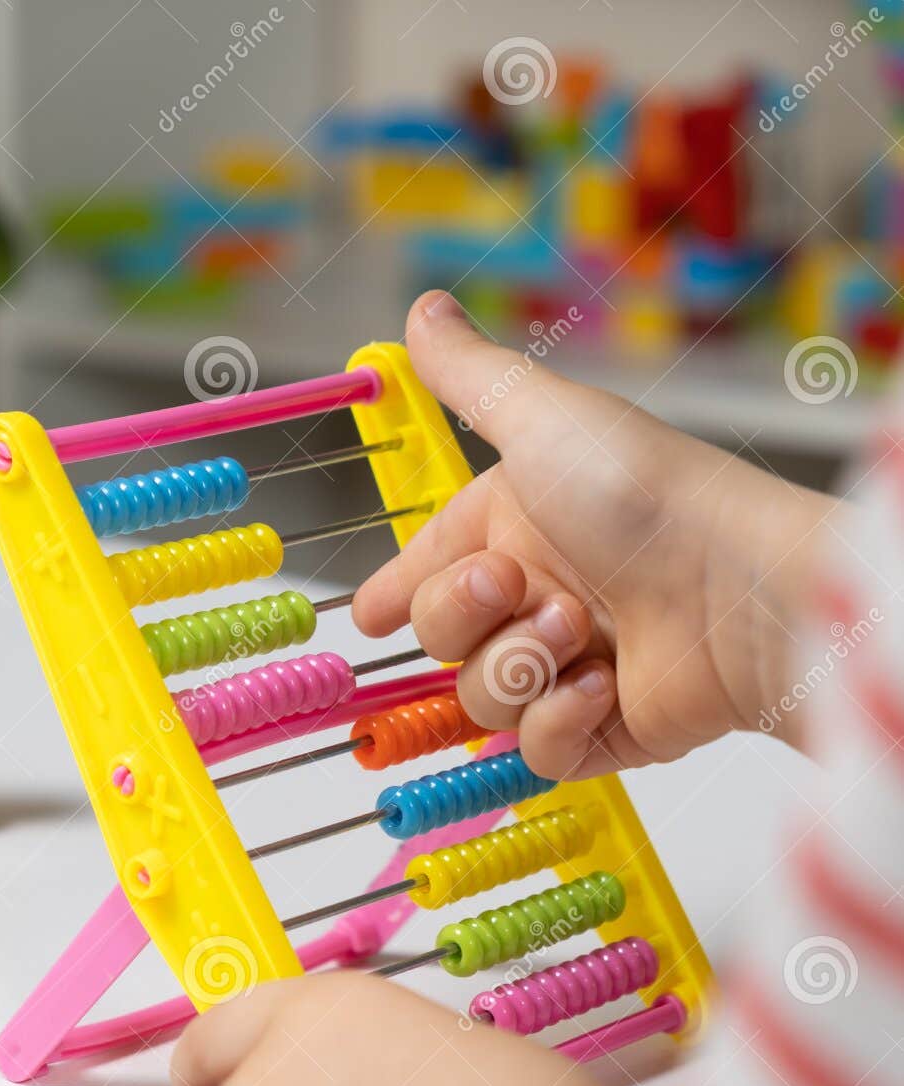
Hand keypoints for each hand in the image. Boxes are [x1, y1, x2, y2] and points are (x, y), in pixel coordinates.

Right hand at [354, 292, 837, 772]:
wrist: (738, 589)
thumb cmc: (649, 496)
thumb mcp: (544, 421)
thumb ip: (470, 375)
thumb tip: (422, 312)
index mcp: (520, 527)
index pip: (432, 565)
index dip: (397, 590)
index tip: (370, 616)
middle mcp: (542, 598)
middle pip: (443, 638)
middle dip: (466, 615)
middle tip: (515, 587)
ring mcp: (569, 669)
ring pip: (482, 697)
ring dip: (521, 663)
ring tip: (582, 634)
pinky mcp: (602, 732)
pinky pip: (536, 750)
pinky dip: (559, 720)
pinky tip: (603, 686)